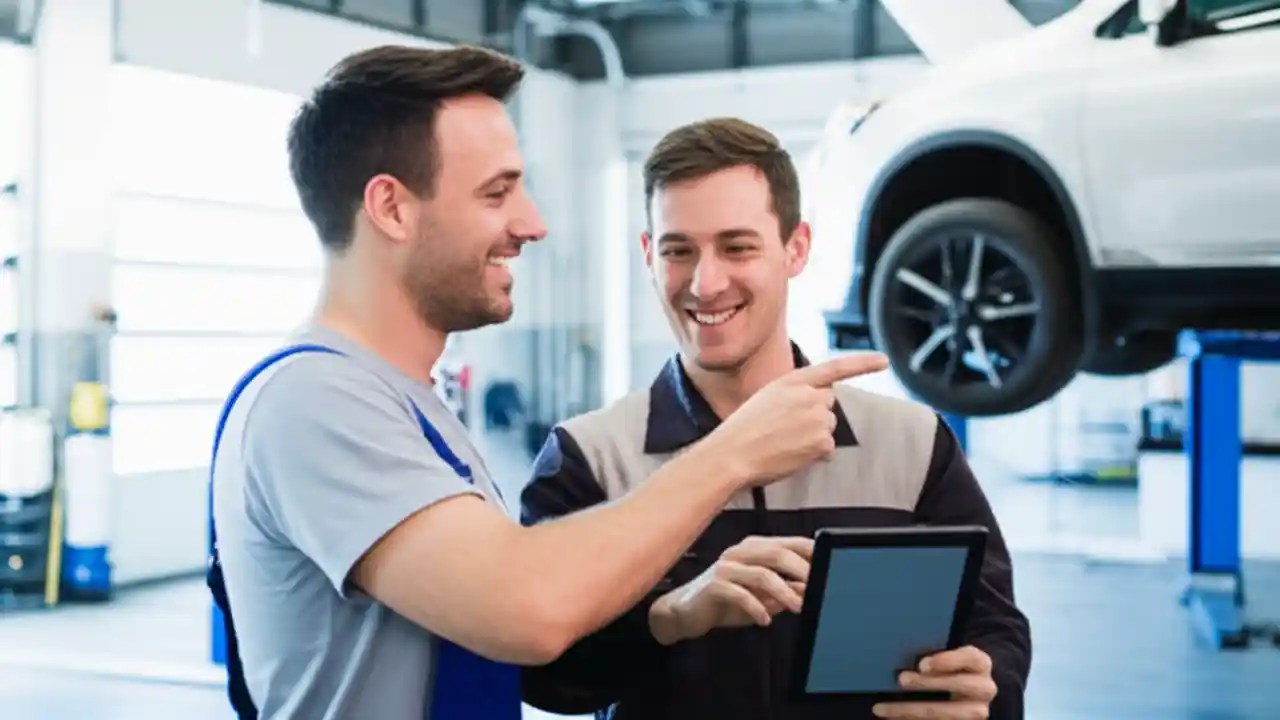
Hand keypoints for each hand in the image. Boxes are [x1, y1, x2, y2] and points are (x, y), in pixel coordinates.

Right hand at [649, 536, 812, 644]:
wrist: (685, 611)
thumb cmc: (725, 601)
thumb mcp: (761, 597)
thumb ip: (784, 591)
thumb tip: (809, 591)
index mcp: (754, 548)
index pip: (789, 543)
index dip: (811, 553)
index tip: (830, 566)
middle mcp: (740, 552)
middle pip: (777, 553)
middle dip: (802, 571)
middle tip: (818, 588)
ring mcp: (726, 566)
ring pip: (762, 573)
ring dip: (784, 592)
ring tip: (797, 608)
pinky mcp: (714, 585)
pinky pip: (740, 594)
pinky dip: (756, 608)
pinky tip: (764, 620)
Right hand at [704, 352, 887, 487]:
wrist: (732, 454)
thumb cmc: (743, 430)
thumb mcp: (766, 398)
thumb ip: (795, 395)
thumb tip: (818, 410)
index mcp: (792, 381)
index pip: (834, 368)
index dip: (862, 363)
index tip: (883, 361)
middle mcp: (809, 396)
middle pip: (829, 403)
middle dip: (816, 414)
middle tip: (787, 428)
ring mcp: (817, 419)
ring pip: (827, 427)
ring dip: (813, 436)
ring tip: (784, 442)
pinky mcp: (822, 442)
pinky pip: (826, 449)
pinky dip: (813, 454)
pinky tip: (791, 454)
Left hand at [873, 646, 997, 718]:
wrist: (968, 690)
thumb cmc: (948, 666)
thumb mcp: (947, 655)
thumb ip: (932, 652)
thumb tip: (897, 649)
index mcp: (981, 663)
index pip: (970, 657)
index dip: (947, 660)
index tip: (922, 664)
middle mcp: (985, 688)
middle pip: (960, 685)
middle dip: (928, 683)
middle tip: (901, 679)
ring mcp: (977, 711)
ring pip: (946, 713)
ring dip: (911, 710)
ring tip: (882, 708)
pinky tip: (890, 718)